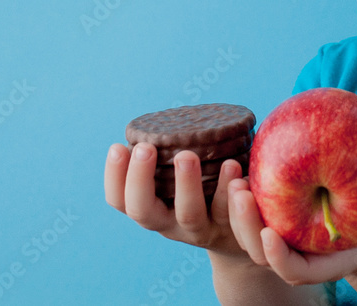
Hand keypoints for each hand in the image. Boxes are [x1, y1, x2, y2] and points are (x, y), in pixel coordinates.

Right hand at [104, 142, 246, 258]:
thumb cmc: (202, 195)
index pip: (120, 200)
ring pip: (188, 213)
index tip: (117, 146)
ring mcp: (199, 229)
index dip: (114, 177)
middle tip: (145, 148)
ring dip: (186, 183)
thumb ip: (167, 159)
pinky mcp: (230, 229)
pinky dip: (228, 188)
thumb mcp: (178, 183)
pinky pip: (228, 211)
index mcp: (151, 209)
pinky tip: (232, 163)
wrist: (242, 237)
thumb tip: (157, 120)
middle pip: (143, 211)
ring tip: (187, 155)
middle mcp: (169, 223)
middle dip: (139, 179)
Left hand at [226, 174, 356, 285]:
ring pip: (245, 230)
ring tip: (234, 176)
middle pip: (259, 250)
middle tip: (241, 193)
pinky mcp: (271, 215)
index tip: (268, 235)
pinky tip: (239, 160)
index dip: (278, 257)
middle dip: (244, 226)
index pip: (293, 270)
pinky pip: (252, 205)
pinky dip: (242, 189)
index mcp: (321, 262)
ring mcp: (280, 235)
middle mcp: (295, 252)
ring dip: (234, 208)